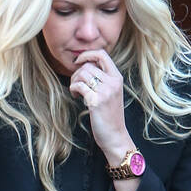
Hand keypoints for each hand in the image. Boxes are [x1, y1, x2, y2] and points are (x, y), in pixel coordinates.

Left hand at [68, 49, 132, 164]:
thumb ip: (103, 79)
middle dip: (77, 73)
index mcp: (117, 78)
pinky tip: (76, 96)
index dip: (87, 54)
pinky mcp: (96, 102)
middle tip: (76, 85)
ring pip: (82, 74)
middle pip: (88, 65)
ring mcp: (105, 92)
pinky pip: (79, 86)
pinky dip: (73, 89)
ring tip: (76, 92)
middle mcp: (113, 82)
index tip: (78, 61)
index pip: (102, 54)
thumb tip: (85, 66)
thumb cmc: (110, 116)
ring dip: (74, 81)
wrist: (115, 136)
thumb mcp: (111, 93)